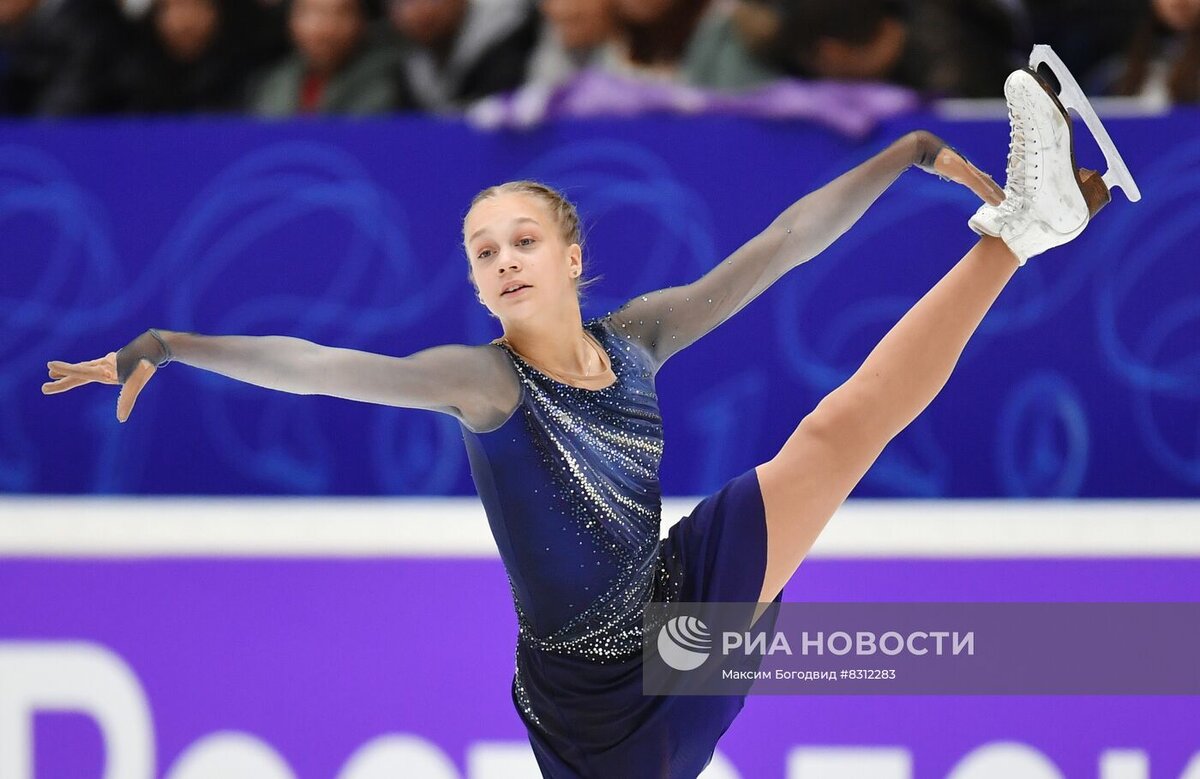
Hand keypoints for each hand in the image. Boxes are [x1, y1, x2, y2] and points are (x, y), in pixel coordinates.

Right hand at [42, 330, 170, 422]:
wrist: (152, 347)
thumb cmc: (144, 365)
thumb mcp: (136, 383)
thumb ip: (127, 400)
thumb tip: (121, 419)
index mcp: (104, 370)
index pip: (82, 371)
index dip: (66, 370)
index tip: (50, 366)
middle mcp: (102, 366)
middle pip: (78, 374)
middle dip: (62, 382)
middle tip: (44, 388)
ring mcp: (105, 363)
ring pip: (83, 369)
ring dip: (69, 373)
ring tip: (52, 374)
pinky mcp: (110, 362)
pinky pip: (91, 367)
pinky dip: (82, 369)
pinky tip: (81, 369)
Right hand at [909, 130, 1004, 205]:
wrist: (924, 147)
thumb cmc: (927, 154)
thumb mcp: (935, 164)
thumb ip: (939, 167)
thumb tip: (937, 169)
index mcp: (960, 167)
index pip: (977, 177)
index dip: (986, 184)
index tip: (993, 191)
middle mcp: (964, 168)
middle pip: (983, 180)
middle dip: (993, 189)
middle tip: (1003, 198)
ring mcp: (964, 169)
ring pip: (982, 183)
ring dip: (992, 192)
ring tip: (1001, 200)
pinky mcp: (961, 171)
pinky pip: (975, 183)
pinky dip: (984, 189)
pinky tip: (991, 195)